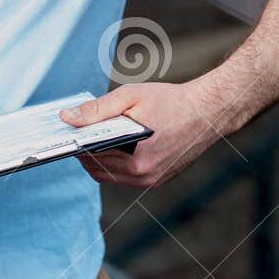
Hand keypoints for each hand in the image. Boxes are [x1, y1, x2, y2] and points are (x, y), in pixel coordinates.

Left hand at [60, 80, 237, 188]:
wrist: (211, 110)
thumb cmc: (173, 101)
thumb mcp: (130, 98)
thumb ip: (97, 110)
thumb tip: (66, 118)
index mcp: (136, 161)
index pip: (92, 161)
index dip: (77, 148)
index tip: (67, 135)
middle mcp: (145, 177)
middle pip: (101, 171)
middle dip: (87, 154)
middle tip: (80, 133)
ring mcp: (154, 180)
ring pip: (114, 176)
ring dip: (102, 159)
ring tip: (97, 136)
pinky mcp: (161, 178)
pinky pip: (130, 175)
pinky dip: (119, 162)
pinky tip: (118, 142)